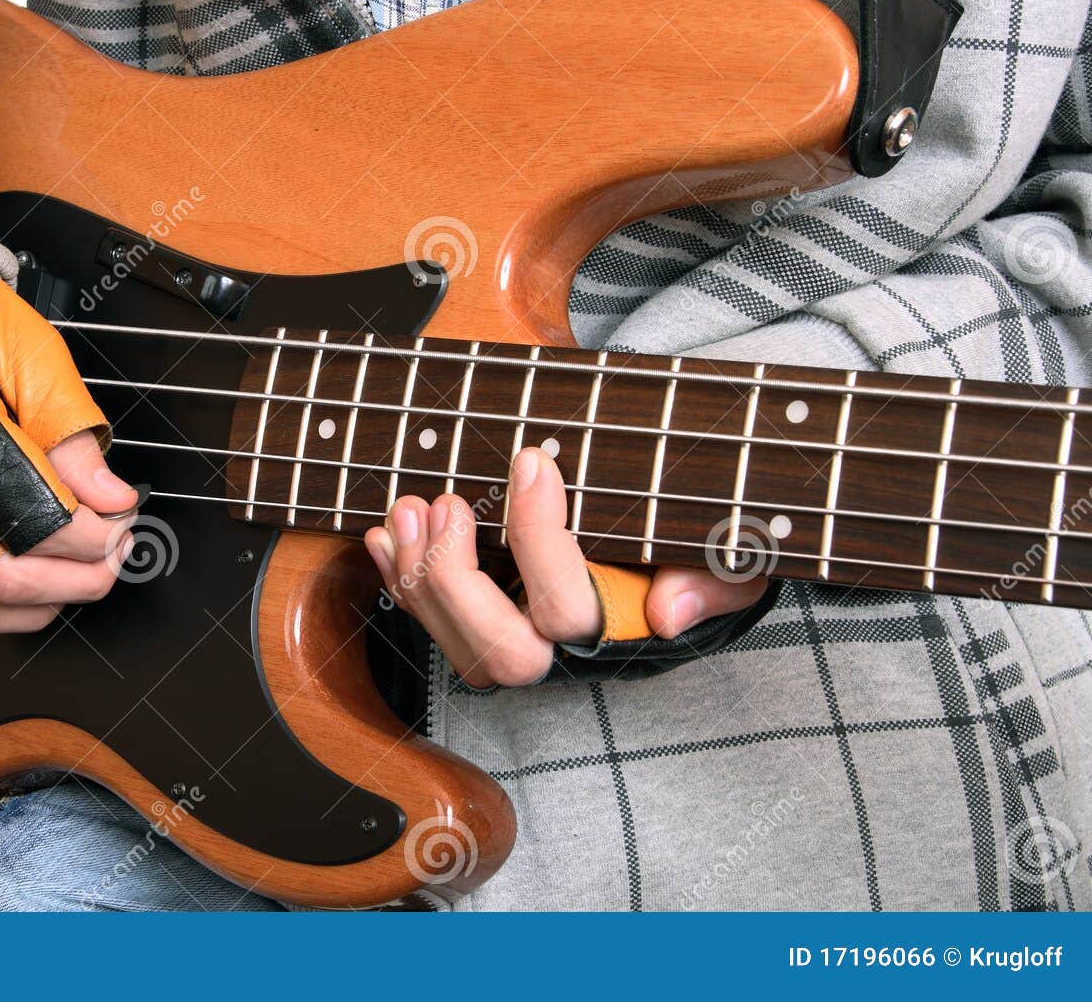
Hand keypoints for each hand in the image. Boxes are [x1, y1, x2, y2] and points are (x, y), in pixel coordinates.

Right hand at [0, 263, 139, 631]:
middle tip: (117, 548)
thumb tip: (111, 499)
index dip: (97, 535)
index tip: (126, 517)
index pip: (37, 520)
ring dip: (38, 604)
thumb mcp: (34, 356)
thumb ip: (74, 434)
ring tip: (81, 573)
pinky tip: (33, 589)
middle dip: (81, 576)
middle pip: (6, 575)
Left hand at [362, 447, 767, 686]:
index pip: (566, 610)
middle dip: (453, 583)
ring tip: (407, 507)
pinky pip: (429, 623)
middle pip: (496, 656)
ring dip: (417, 577)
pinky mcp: (482, 626)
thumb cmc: (705, 548)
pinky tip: (383, 535)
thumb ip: (717, 581)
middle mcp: (563, 656)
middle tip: (445, 503)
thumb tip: (667, 611)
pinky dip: (396, 580)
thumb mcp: (734, 556)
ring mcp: (518, 644)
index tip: (532, 460)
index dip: (539, 539)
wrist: (680, 552)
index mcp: (620, 634)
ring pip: (453, 645)